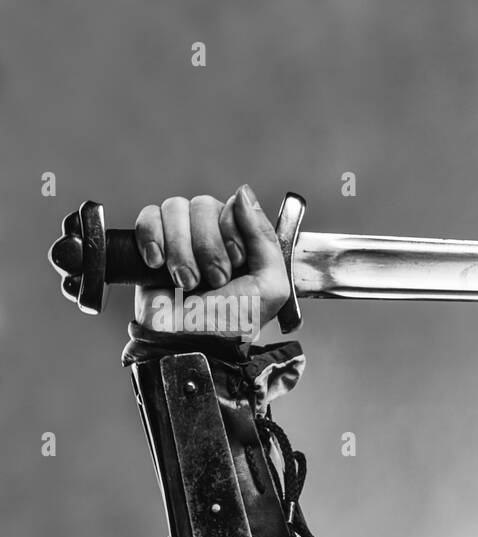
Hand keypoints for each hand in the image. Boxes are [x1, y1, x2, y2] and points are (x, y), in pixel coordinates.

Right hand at [133, 185, 287, 339]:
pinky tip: (156, 265)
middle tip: (211, 281)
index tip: (234, 265)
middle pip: (203, 204)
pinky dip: (151, 238)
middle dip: (207, 247)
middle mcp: (211, 236)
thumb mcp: (270, 286)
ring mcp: (180, 239)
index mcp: (242, 242)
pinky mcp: (150, 246)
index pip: (233, 206)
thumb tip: (243, 192)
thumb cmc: (233, 322)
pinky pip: (147, 216)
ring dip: (181, 249)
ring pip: (175, 208)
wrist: (191, 344)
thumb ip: (265, 237)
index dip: (231, 233)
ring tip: (184, 282)